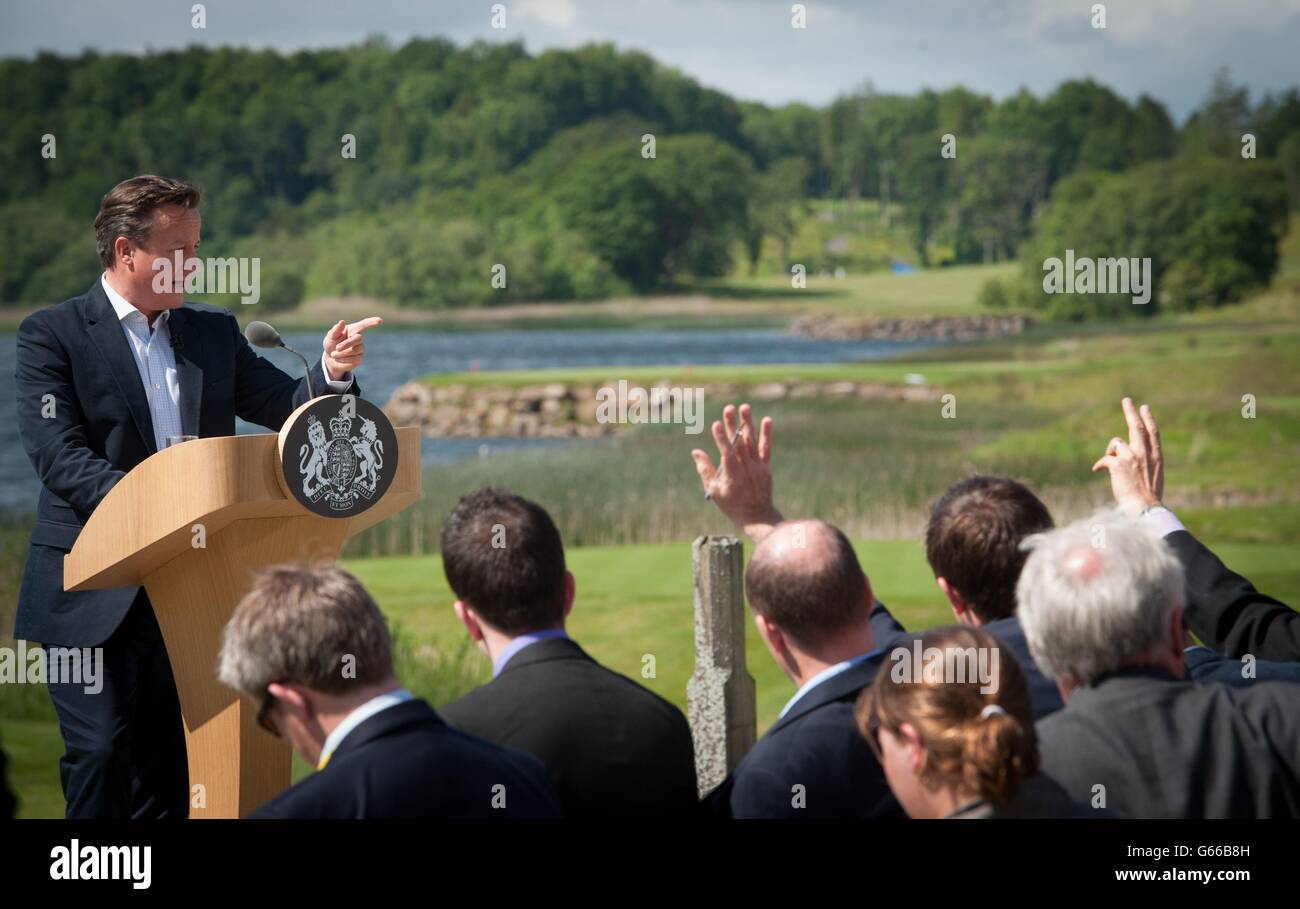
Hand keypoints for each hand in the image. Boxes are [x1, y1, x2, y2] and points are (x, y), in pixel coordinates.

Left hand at [322, 317, 382, 378]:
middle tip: (337, 348)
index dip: (372, 322)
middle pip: (358, 339)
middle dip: (347, 344)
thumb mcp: (330, 337)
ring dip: (342, 353)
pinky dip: (344, 359)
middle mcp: (358, 338)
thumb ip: (335, 330)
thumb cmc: (331, 344)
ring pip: (355, 350)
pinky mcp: (360, 358)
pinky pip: (354, 359)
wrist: (330, 359)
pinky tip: (338, 359)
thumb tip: (342, 322)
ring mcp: (361, 349)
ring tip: (333, 354)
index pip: (364, 325)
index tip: (380, 320)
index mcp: (352, 330)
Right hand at [691, 403, 782, 540]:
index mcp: (731, 473)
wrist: (757, 516)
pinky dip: (766, 434)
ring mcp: (757, 466)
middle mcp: (745, 467)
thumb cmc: (731, 505)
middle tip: (728, 408)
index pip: (726, 452)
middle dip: (732, 424)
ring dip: (748, 423)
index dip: (720, 438)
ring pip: (752, 441)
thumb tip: (696, 452)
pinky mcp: (766, 466)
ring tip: (744, 407)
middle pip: (738, 442)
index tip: (715, 424)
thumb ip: (705, 470)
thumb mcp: (714, 491)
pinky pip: (766, 448)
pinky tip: (767, 420)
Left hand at [1091, 397, 1164, 514]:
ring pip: (1116, 443)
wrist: (1145, 508)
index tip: (1145, 408)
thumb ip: (1145, 464)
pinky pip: (1105, 458)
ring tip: (1109, 462)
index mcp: (1156, 457)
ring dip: (1110, 451)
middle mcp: (1145, 454)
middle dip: (1131, 412)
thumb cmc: (1148, 498)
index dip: (1148, 419)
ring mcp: (1132, 457)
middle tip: (1127, 400)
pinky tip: (1098, 470)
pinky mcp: (1118, 464)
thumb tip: (1127, 458)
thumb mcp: (1154, 477)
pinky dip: (1100, 464)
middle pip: (1137, 427)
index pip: (1153, 433)